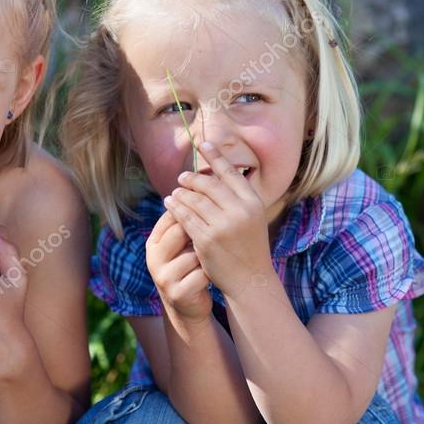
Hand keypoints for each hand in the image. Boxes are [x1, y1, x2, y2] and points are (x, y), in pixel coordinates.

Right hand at [145, 209, 213, 324]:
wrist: (189, 306)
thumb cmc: (190, 267)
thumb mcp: (182, 245)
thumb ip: (186, 222)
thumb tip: (202, 187)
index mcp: (153, 241)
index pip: (173, 214)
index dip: (196, 210)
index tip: (214, 211)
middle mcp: (153, 257)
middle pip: (182, 230)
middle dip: (203, 231)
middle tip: (219, 233)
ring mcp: (163, 277)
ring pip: (195, 253)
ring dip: (210, 254)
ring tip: (216, 257)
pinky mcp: (177, 293)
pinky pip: (202, 274)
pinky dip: (212, 273)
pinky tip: (215, 274)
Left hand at [164, 142, 272, 297]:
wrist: (250, 279)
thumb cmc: (249, 247)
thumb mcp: (252, 218)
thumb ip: (236, 198)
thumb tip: (214, 175)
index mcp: (253, 203)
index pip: (231, 172)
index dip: (216, 156)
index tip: (203, 144)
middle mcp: (240, 212)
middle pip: (209, 184)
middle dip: (192, 178)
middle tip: (182, 177)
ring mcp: (222, 226)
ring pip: (194, 200)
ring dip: (182, 193)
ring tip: (175, 192)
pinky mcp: (206, 240)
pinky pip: (186, 218)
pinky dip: (176, 208)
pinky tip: (170, 204)